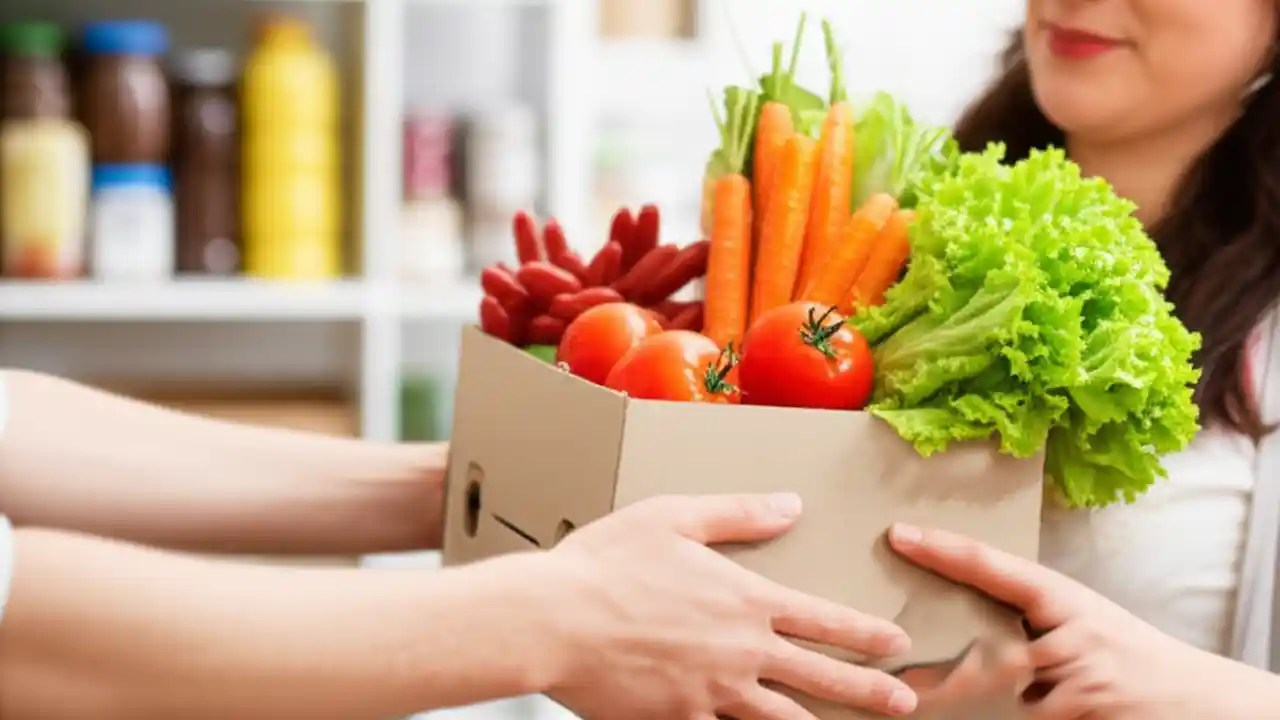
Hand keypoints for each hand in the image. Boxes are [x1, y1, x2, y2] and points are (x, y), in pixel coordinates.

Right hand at [541, 493, 918, 719]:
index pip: (822, 620)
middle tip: (903, 701)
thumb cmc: (604, 565)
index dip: (865, 633)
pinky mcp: (679, 719)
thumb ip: (738, 515)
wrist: (552, 621)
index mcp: (743, 600)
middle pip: (819, 676)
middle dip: (868, 690)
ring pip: (779, 717)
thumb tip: (789, 506)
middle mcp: (738, 652)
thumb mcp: (675, 517)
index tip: (896, 643)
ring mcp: (711, 693)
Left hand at [887, 523, 1277, 718]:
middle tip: (905, 682)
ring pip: (1007, 692)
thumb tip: (958, 599)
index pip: (990, 566)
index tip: (900, 536)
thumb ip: (1026, 610)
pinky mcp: (1081, 709)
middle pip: (987, 651)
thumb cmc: (1122, 650)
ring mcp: (1077, 674)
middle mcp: (1067, 631)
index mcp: (1060, 595)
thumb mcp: (1077, 616)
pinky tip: (1061, 708)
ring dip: (1000, 701)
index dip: (943, 549)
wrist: (1193, 696)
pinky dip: (1034, 715)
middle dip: (944, 676)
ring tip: (1021, 696)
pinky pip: (1032, 716)